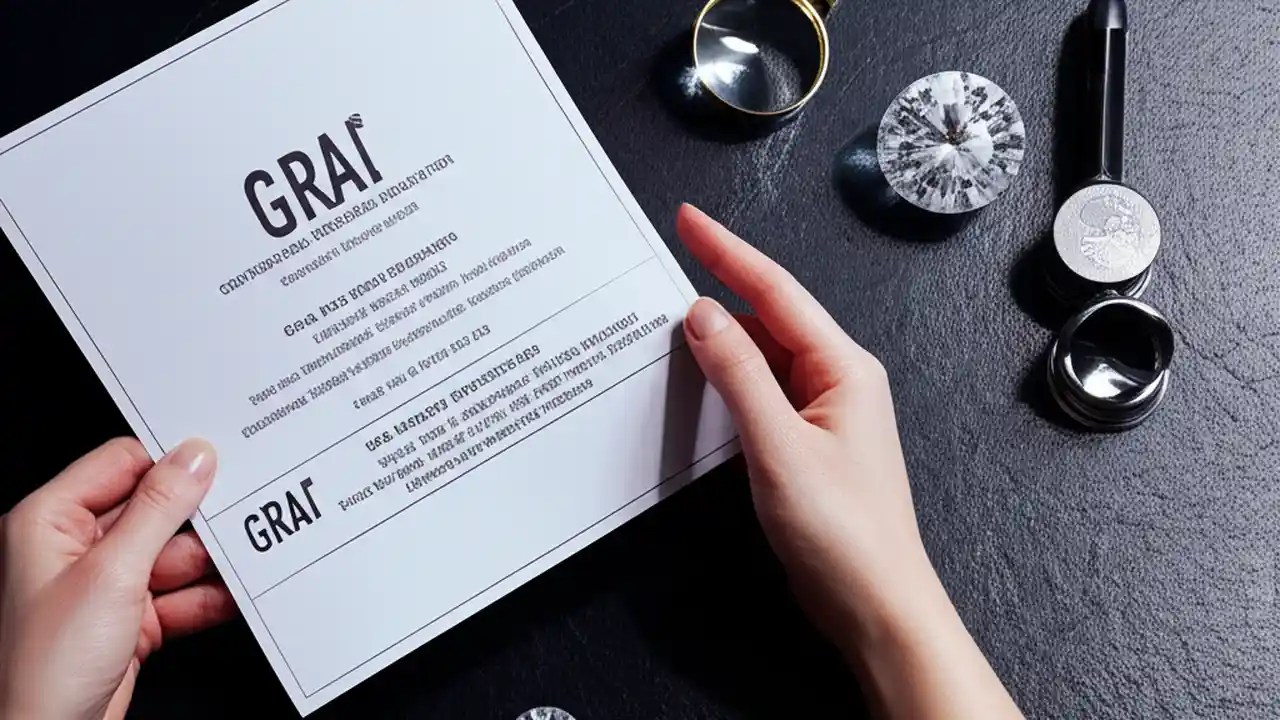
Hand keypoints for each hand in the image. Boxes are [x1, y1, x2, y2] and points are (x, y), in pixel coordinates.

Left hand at [0, 437, 235, 719]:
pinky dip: (207, 597)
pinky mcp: (129, 622)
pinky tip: (233, 594)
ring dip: (208, 563)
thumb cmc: (44, 668)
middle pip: (153, 511)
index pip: (120, 464)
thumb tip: (191, 458)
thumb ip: (157, 510)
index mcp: (49, 521)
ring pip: (172, 555)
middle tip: (240, 513)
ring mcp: (103, 588)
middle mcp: (74, 550)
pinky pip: (179, 596)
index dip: (169, 462)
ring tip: (244, 558)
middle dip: (197, 520)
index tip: (218, 461)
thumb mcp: (111, 573)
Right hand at [676, 204, 1020, 718]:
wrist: (877, 605)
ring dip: (720, 339)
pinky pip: (762, 392)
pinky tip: (701, 379)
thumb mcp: (780, 448)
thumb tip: (703, 315)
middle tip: (664, 266)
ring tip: (668, 321)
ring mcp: (823, 412)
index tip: (689, 220)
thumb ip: (739, 375)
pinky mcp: (806, 443)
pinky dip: (728, 380)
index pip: (776, 291)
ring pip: (763, 356)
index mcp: (844, 368)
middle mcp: (838, 380)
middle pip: (770, 317)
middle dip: (719, 289)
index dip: (727, 251)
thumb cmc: (845, 535)